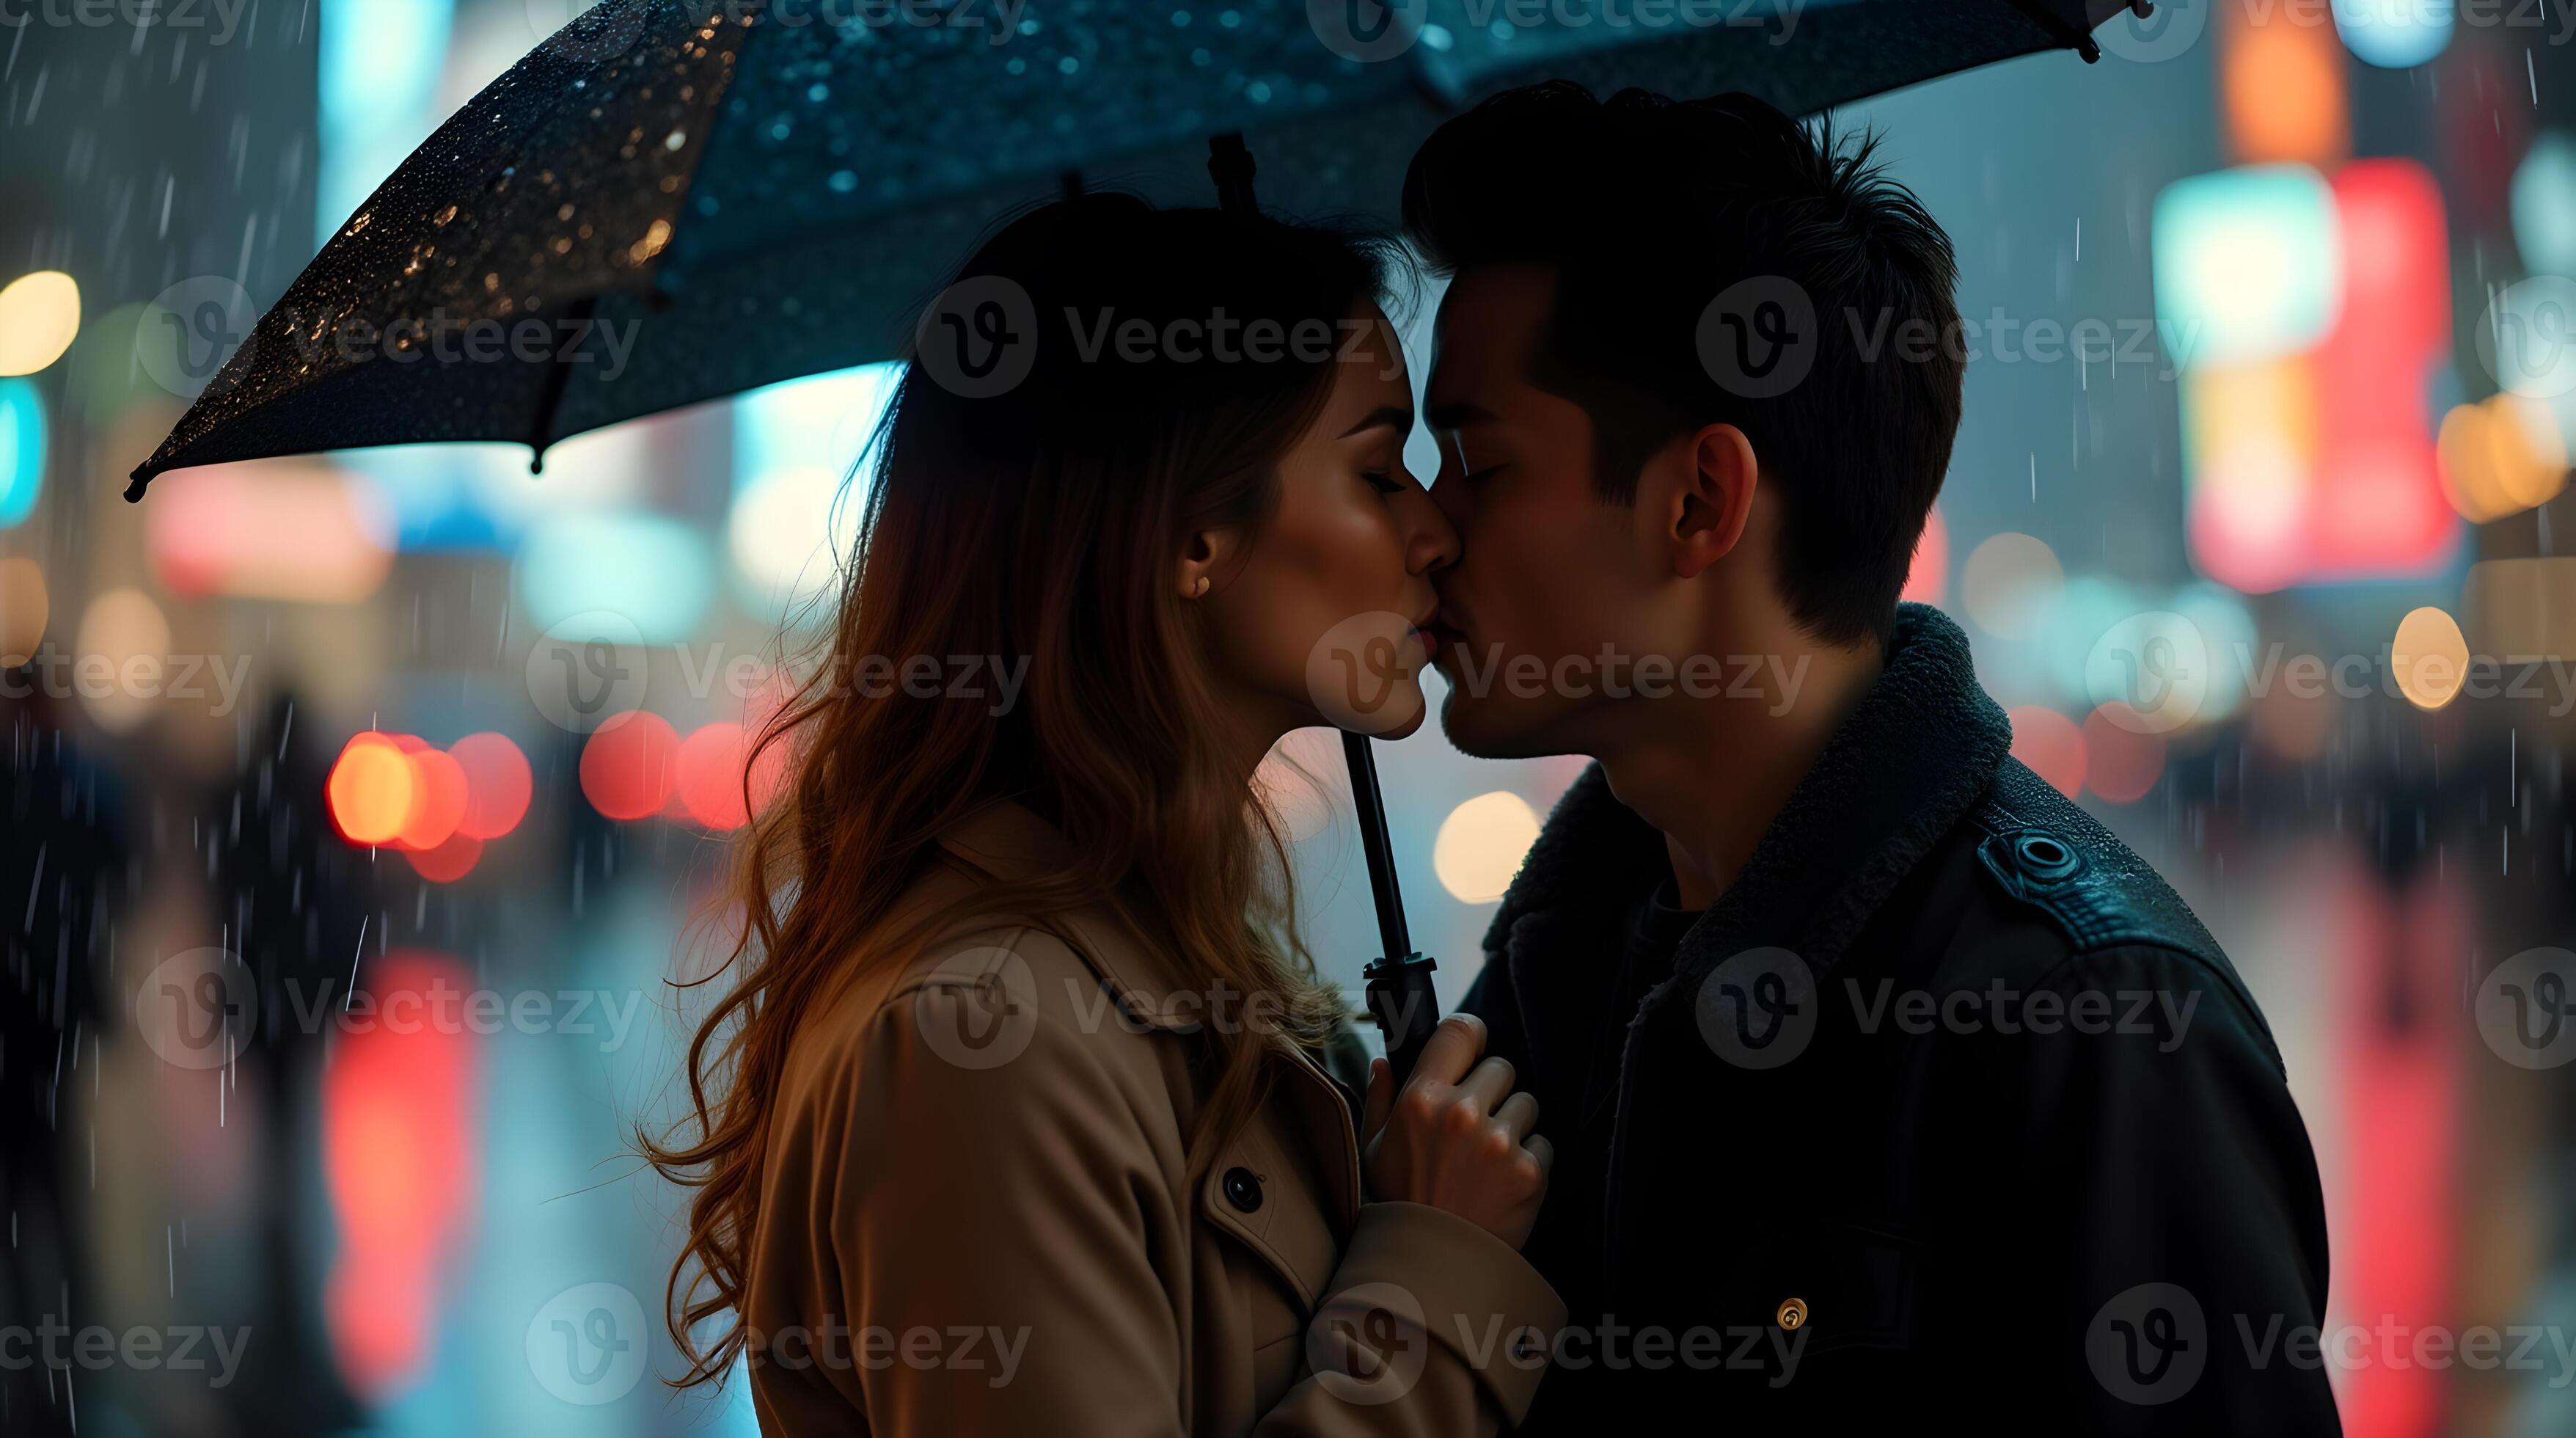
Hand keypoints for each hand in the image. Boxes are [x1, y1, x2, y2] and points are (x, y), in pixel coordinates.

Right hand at [1359, 1013, 1552, 1248]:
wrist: (1431, 1268)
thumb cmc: (1400, 1204)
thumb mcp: (1375, 1150)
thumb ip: (1380, 1099)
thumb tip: (1385, 1062)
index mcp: (1420, 1100)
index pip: (1460, 1030)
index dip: (1471, 1036)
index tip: (1473, 1049)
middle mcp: (1461, 1114)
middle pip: (1501, 1068)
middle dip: (1492, 1092)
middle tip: (1475, 1127)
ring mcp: (1498, 1142)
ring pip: (1527, 1104)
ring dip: (1514, 1125)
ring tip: (1488, 1160)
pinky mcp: (1529, 1171)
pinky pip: (1544, 1143)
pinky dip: (1530, 1160)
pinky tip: (1503, 1182)